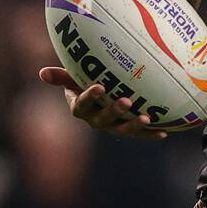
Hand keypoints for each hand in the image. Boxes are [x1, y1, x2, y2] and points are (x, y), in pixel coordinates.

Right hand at [38, 67, 168, 140]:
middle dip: (114, 111)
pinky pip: (140, 134)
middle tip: (126, 101)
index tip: (99, 86)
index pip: (82, 105)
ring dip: (133, 125)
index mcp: (81, 108)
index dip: (89, 97)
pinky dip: (151, 134)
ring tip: (146, 117)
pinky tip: (164, 132)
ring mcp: (112, 127)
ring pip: (122, 129)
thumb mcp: (73, 78)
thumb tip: (42, 73)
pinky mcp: (128, 130)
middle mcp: (96, 120)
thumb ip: (61, 76)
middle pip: (103, 120)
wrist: (99, 95)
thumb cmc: (84, 81)